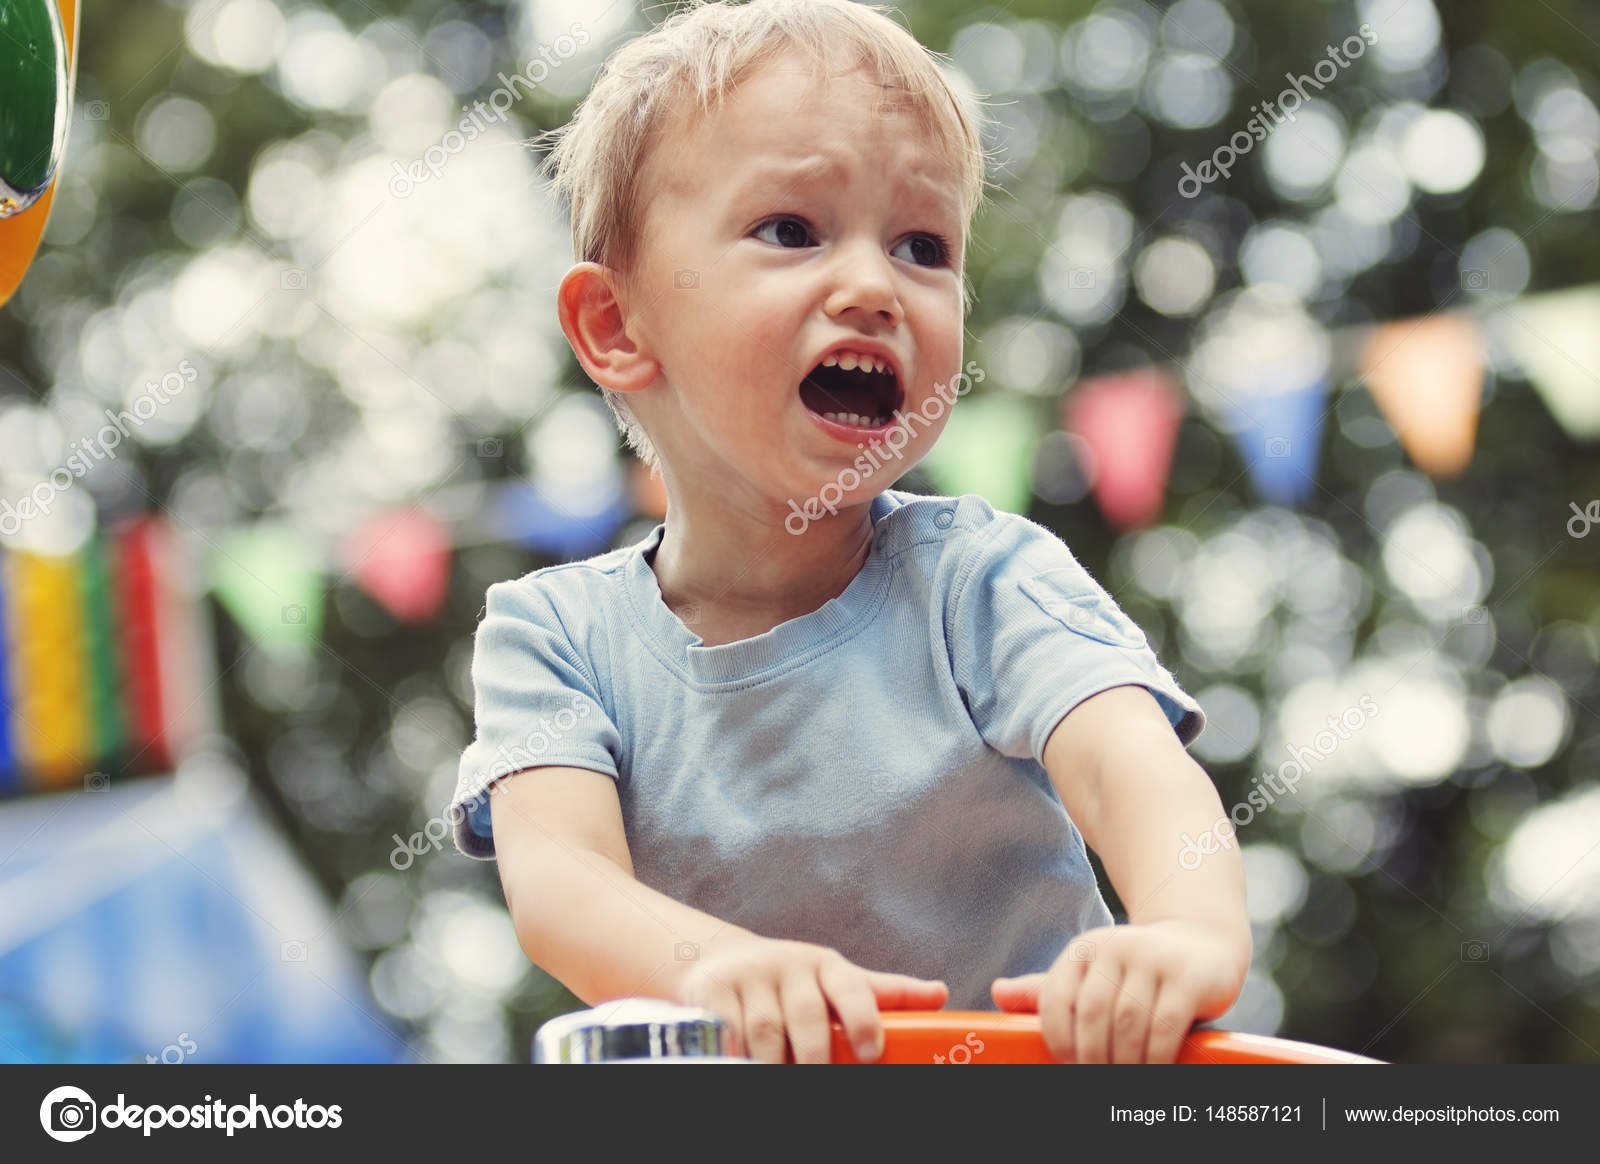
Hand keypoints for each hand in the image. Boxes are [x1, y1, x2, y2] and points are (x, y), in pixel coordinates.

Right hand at [672, 936, 947, 1063]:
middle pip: (807, 1018)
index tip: (871, 1052)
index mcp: (827, 964)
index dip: (863, 1019)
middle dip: (817, 1058)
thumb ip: (883, 993)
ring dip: (775, 1066)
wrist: (724, 961)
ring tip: (786, 1077)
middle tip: (822, 1079)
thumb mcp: (837, 981)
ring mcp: (748, 976)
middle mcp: (788, 964)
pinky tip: (747, 1065)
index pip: (852, 987)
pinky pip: (726, 1032)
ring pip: (765, 1034)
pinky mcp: (711, 990)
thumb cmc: (795, 982)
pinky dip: (737, 1055)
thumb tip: (941, 993)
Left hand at [990, 920, 1246, 1063]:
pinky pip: (1164, 1027)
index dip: (1056, 1039)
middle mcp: (1115, 946)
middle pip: (1092, 1015)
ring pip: (1128, 1023)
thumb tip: (997, 993)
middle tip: (1099, 1078)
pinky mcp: (1187, 977)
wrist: (1202, 942)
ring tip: (1125, 1079)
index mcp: (1083, 949)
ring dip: (1124, 1062)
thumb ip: (1048, 989)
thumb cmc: (1136, 970)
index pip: (1055, 998)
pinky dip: (1155, 1058)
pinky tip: (1153, 1071)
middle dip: (1092, 1057)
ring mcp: (1153, 959)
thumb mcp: (1091, 974)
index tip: (1068, 1065)